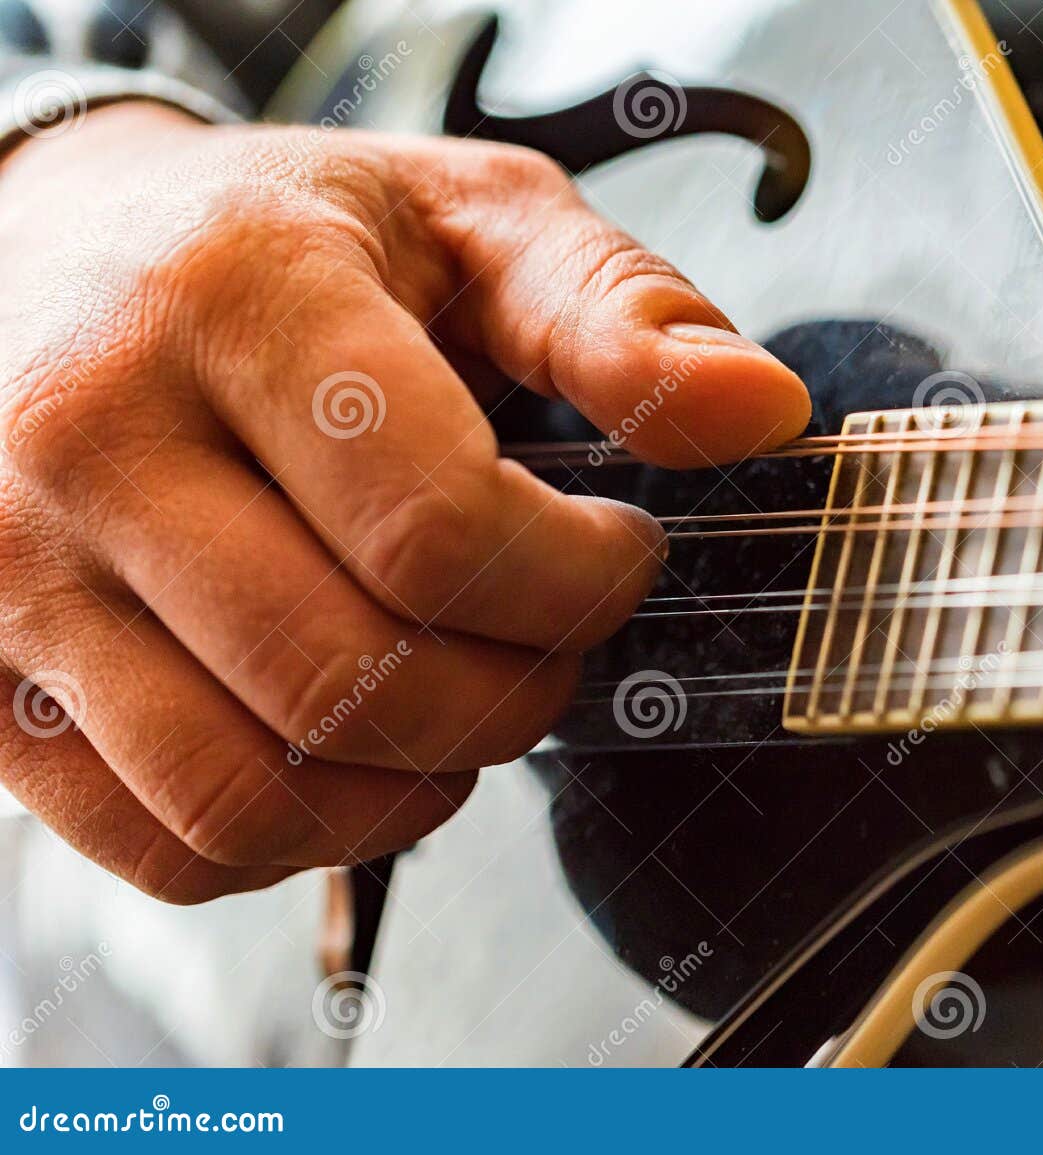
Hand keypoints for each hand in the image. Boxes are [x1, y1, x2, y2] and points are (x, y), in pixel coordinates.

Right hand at [0, 103, 809, 902]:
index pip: (436, 530)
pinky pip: (160, 844)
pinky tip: (351, 754)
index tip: (618, 551)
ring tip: (460, 702)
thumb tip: (764, 408)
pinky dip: (298, 838)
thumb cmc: (280, 240)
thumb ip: (621, 315)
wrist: (53, 256)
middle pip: (352, 679)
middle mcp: (90, 438)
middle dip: (513, 694)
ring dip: (410, 789)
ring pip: (246, 794)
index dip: (577, 580)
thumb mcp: (470, 221)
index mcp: (232, 298)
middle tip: (551, 635)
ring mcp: (14, 573)